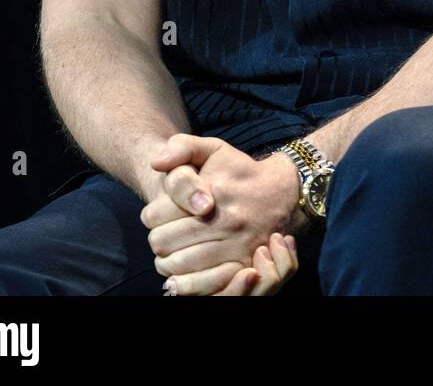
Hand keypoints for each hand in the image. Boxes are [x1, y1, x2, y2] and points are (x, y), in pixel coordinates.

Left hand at [141, 135, 305, 293]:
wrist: (281, 192)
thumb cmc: (239, 170)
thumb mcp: (213, 148)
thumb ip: (181, 147)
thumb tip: (155, 163)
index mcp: (212, 191)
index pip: (157, 214)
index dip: (151, 216)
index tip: (157, 215)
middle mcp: (225, 220)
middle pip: (164, 243)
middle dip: (157, 240)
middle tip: (163, 236)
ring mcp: (236, 245)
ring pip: (180, 265)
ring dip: (167, 263)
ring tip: (169, 255)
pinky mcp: (244, 264)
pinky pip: (206, 284)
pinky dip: (188, 284)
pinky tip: (180, 277)